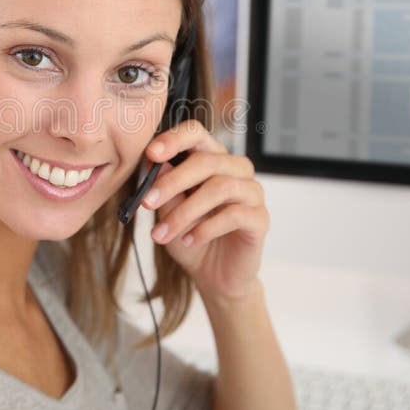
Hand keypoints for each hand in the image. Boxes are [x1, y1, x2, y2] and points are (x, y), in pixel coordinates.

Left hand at [138, 119, 268, 301]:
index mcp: (211, 158)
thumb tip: (154, 164)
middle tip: (148, 201)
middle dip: (173, 181)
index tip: (151, 154)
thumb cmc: (190, 237)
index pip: (196, 134)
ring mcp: (251, 192)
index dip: (174, 139)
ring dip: (185, 211)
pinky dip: (206, 228)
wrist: (213, 275)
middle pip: (207, 160)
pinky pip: (234, 214)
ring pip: (220, 187)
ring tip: (163, 233)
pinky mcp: (260, 218)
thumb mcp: (167, 214)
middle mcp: (235, 169)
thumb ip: (165, 189)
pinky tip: (188, 240)